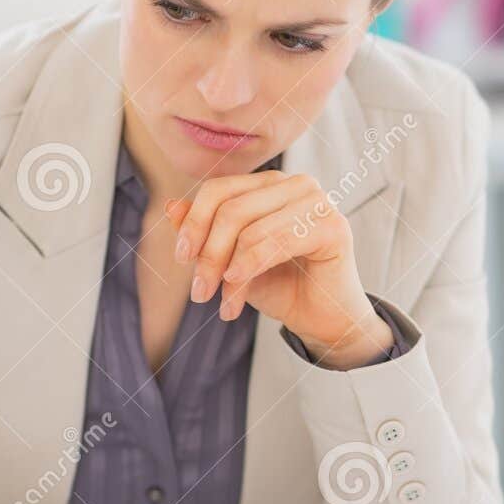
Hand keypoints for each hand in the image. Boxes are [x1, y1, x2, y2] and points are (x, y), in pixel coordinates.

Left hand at [165, 171, 392, 368]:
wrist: (322, 320)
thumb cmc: (282, 286)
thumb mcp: (232, 259)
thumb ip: (205, 233)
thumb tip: (171, 206)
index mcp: (272, 184)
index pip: (219, 190)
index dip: (194, 223)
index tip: (182, 259)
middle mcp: (296, 183)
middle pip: (231, 209)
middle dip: (209, 255)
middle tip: (200, 293)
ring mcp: (318, 201)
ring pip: (249, 229)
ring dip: (228, 273)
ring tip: (225, 304)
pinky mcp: (332, 226)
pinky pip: (275, 242)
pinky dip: (250, 266)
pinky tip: (237, 288)